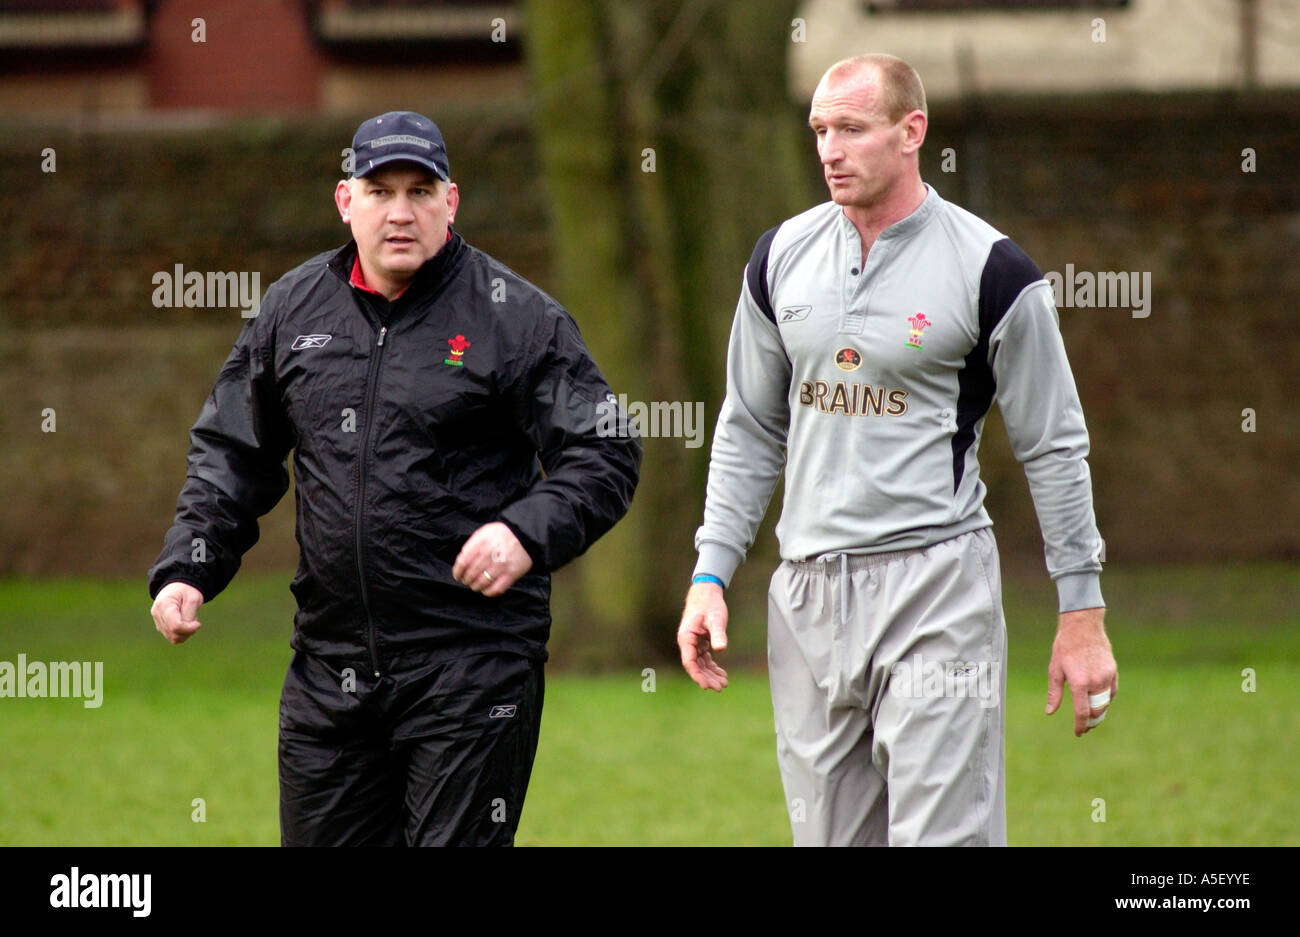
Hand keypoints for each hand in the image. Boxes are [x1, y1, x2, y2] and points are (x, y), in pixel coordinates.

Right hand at [151, 581, 204, 644]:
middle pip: (174, 634)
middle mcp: (157, 614)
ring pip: (173, 638)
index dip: (189, 629)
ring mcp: (157, 621)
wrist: (178, 586)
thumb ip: (189, 615)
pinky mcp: (160, 626)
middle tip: (194, 619)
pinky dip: (182, 632)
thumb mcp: (193, 599)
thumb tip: (187, 630)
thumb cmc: (186, 590)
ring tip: (189, 618)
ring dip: (185, 632)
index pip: (175, 626)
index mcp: (164, 604)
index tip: (198, 624)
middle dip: (188, 630)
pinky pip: (172, 636)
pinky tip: (184, 622)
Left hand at [453, 522, 532, 596]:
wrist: (525, 535)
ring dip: (475, 587)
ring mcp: (501, 566)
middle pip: (471, 574)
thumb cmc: (502, 534)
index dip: (457, 572)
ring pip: (481, 583)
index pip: (463, 562)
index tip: (458, 576)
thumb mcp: (484, 532)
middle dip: (466, 580)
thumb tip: (462, 559)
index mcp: (481, 543)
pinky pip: (496, 589)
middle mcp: (489, 554)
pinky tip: (486, 590)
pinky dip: (488, 592)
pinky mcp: (511, 574)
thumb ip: (472, 544)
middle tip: (467, 581)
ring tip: (476, 585)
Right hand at [677, 583, 728, 690]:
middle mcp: (688, 642)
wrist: (707, 593)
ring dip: (711, 674)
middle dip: (707, 678)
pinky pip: (705, 658)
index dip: (697, 675)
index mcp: (687, 637)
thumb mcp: (716, 618)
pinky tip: (722, 674)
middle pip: (695, 666)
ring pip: (700, 664)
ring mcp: (693, 643)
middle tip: (720, 687)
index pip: (689, 661)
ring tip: (724, 683)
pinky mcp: (700, 642)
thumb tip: (721, 649)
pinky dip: (712, 666)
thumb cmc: (710, 604)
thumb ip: (718, 633)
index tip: (706, 686)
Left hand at [1046, 607, 1117, 736]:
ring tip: (1091, 719)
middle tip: (1085, 728)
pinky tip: (1099, 702)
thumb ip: (1054, 693)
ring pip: (1106, 703)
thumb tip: (1049, 712)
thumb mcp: (1054, 670)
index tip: (1078, 733)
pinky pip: (1112, 692)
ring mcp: (1107, 676)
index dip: (1080, 726)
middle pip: (1097, 711)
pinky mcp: (1113, 671)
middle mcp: (1095, 681)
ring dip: (1099, 713)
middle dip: (1091, 723)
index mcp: (1079, 682)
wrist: (1083, 626)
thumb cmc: (1065, 647)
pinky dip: (1106, 700)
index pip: (1082, 712)